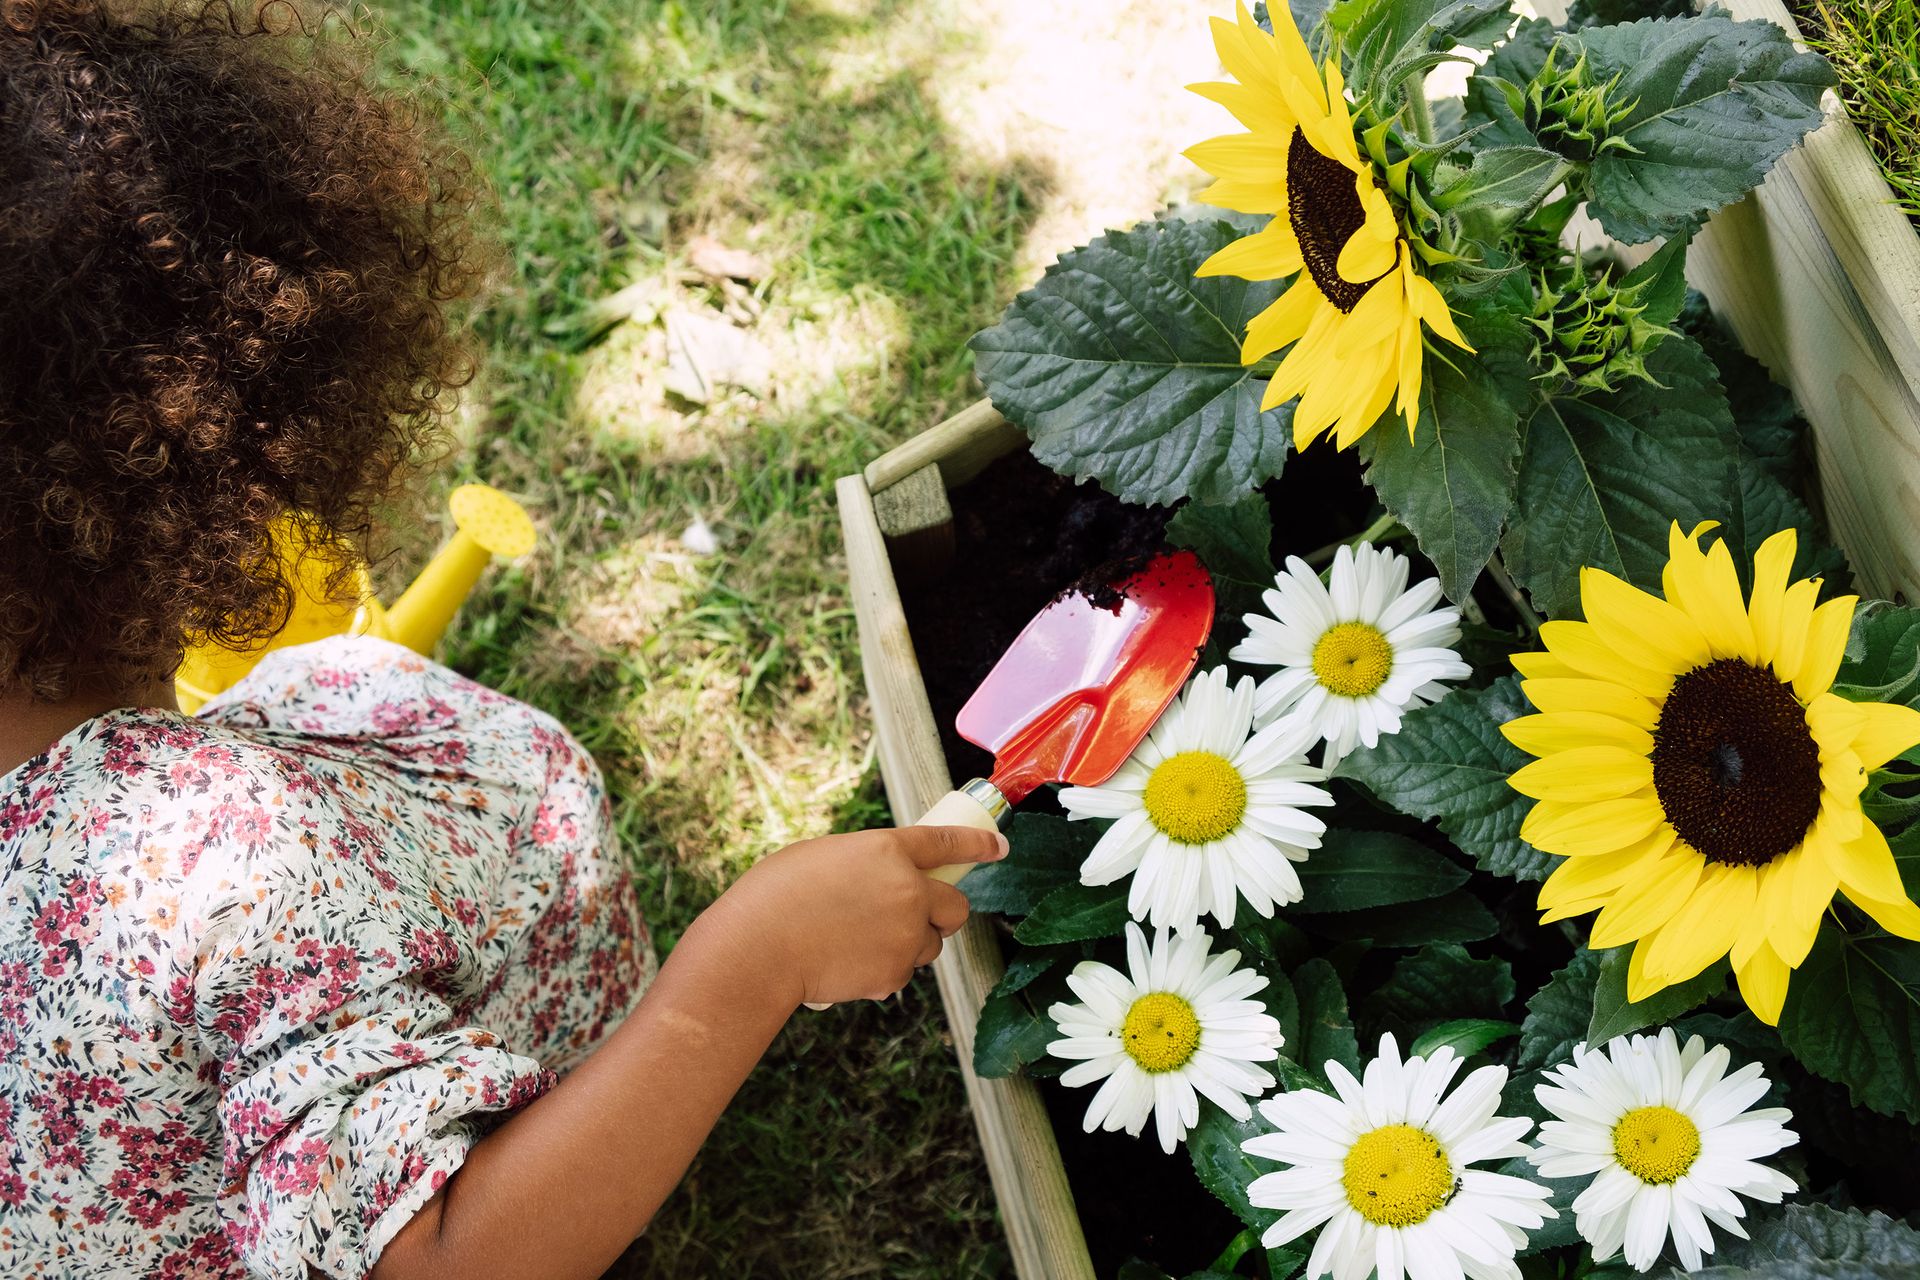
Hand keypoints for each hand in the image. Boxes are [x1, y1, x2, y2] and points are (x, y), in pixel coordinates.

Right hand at [705, 826, 1007, 1005]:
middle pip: (956, 906)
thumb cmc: (775, 896)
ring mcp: (906, 934)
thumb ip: (866, 865)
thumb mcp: (824, 857)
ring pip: (930, 943)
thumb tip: (884, 880)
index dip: (978, 845)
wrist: (758, 947)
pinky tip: (847, 963)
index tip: (999, 847)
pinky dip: (883, 970)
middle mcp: (909, 890)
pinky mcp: (894, 972)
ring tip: (860, 941)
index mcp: (888, 849)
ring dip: (910, 943)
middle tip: (918, 916)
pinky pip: (901, 971)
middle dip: (944, 912)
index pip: (948, 843)